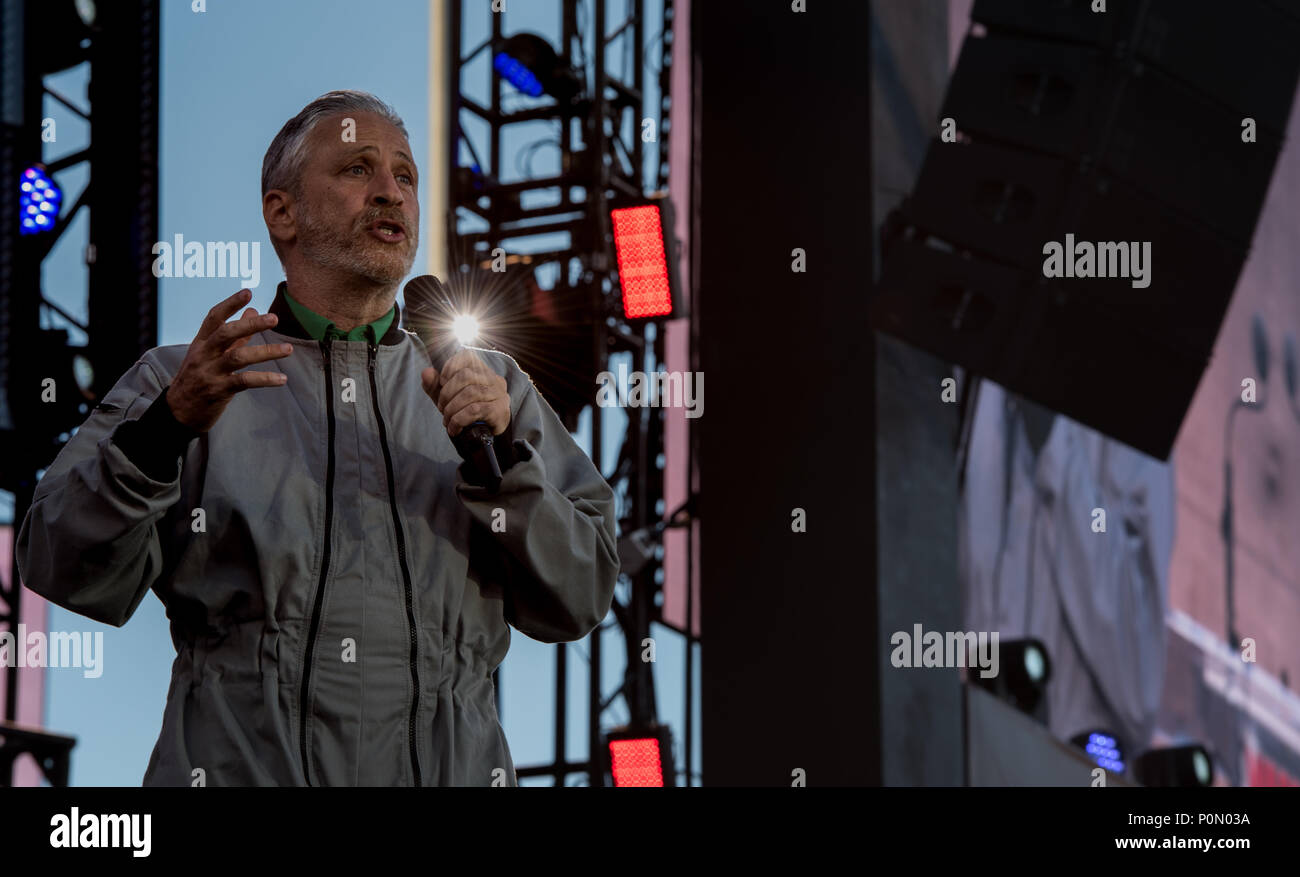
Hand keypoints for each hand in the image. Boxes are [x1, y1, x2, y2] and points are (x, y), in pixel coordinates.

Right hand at [166, 289, 292, 432]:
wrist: (178, 412)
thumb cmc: (198, 378)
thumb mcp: (210, 354)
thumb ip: (235, 335)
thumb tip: (253, 310)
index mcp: (201, 342)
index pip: (214, 317)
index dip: (230, 304)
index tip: (248, 292)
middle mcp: (203, 355)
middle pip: (226, 334)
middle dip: (251, 324)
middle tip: (274, 318)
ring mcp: (210, 372)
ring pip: (238, 357)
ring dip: (266, 351)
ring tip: (288, 349)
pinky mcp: (218, 391)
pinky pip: (244, 382)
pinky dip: (265, 379)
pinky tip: (282, 379)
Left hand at [421, 349, 509, 436]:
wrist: (485, 437)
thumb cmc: (467, 412)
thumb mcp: (448, 398)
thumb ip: (435, 385)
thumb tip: (426, 372)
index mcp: (482, 371)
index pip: (467, 356)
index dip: (450, 367)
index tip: (442, 383)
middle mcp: (494, 379)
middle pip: (466, 375)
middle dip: (447, 393)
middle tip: (441, 408)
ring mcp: (499, 394)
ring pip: (471, 393)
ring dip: (452, 408)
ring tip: (447, 420)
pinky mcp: (500, 410)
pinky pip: (476, 409)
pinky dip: (460, 419)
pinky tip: (455, 428)